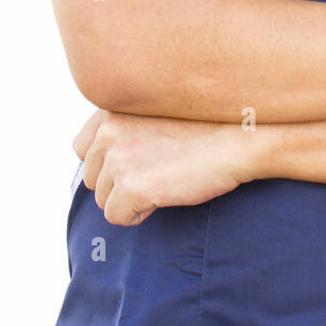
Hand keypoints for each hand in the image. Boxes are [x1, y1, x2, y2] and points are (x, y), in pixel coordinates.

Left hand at [72, 109, 265, 225]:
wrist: (242, 137)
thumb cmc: (211, 124)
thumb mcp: (160, 110)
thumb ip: (129, 124)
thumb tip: (111, 156)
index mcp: (114, 108)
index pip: (82, 147)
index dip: (109, 162)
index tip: (138, 162)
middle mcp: (109, 130)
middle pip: (92, 177)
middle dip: (120, 183)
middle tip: (159, 172)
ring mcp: (118, 158)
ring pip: (104, 200)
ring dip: (131, 199)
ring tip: (166, 180)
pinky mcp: (131, 186)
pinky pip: (118, 217)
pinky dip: (139, 214)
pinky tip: (166, 195)